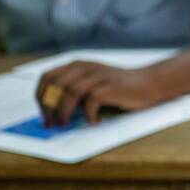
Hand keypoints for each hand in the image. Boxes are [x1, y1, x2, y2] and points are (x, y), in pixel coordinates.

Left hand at [34, 61, 167, 126]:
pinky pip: (92, 101)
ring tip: (64, 124)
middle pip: (56, 85)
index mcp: (77, 65)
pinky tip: (93, 121)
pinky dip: (89, 114)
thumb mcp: (92, 85)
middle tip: (51, 123)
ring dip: (64, 112)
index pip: (47, 77)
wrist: (149, 83)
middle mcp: (85, 67)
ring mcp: (99, 76)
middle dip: (49, 107)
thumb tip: (52, 114)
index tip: (43, 114)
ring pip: (71, 93)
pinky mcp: (112, 87)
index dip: (40, 96)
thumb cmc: (118, 89)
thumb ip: (74, 94)